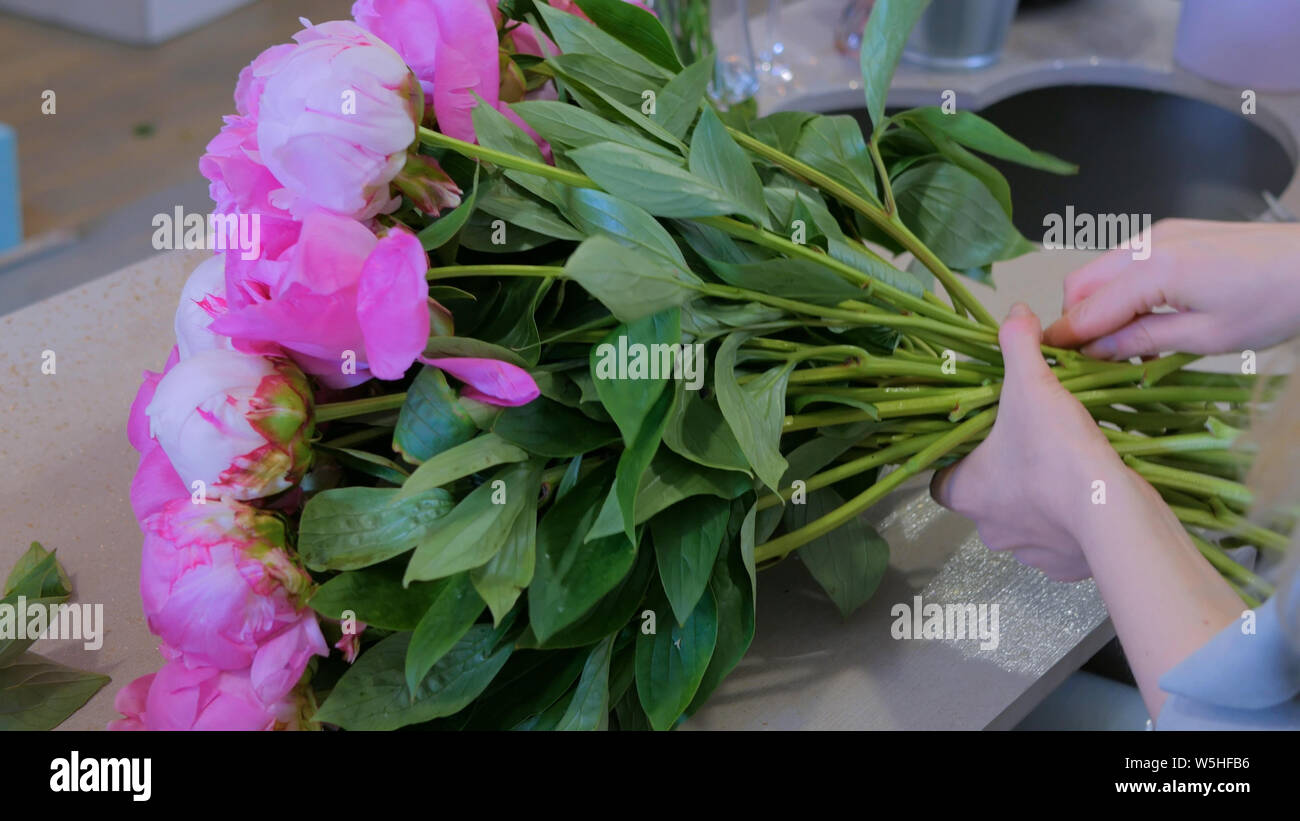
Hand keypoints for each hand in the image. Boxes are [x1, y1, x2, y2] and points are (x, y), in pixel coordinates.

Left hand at [930, 303, 1122, 580]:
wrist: (1115, 514)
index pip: (941, 480)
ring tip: (1067, 466)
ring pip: (1025, 521)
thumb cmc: (1058, 452)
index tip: (980, 439)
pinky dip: (1073, 523)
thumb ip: (1019, 347)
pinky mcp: (1065, 567)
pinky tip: (1092, 495)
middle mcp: (989, 529)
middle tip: (1033, 445)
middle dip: (1006, 475)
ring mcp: (1027, 552)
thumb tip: (1015, 314)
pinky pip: (1062, 542)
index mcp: (965, 493)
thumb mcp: (1033, 386)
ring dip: (1041, 499)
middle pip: (985, 499)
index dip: (957, 459)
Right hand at [1042, 219, 1299, 358]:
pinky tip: (1146, 314)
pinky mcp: (1174, 231)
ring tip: (1124, 340)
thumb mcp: (1207, 336)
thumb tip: (1095, 351)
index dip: (1064, 339)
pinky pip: (1126, 261)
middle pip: (1081, 283)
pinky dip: (1120, 289)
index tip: (1049, 363)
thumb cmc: (1274, 302)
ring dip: (1098, 304)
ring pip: (1101, 270)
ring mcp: (1160, 233)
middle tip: (1090, 356)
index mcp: (1153, 270)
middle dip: (1077, 319)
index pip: (1087, 310)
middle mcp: (1148, 243)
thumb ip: (1142, 339)